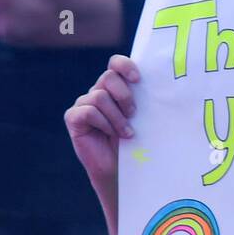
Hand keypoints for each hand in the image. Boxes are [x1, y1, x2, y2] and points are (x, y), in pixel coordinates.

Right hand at [65, 54, 139, 185]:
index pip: (115, 64)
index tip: (138, 79)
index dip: (125, 65)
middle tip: (133, 115)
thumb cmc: (135, 144)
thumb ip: (143, 100)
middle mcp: (97, 92)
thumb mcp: (142, 119)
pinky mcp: (73, 117)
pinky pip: (88, 111)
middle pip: (109, 78)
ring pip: (99, 96)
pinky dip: (103, 123)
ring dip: (116, 117)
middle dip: (124, 96)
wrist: (120, 170)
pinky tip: (110, 134)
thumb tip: (160, 86)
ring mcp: (83, 104)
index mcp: (115, 88)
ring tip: (126, 133)